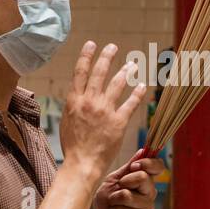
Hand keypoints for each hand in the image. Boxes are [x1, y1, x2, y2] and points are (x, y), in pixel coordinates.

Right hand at [60, 43, 146, 189]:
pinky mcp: (119, 122)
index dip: (86, 56)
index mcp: (74, 101)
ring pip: (117, 84)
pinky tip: (143, 85)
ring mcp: (105, 111)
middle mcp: (89, 102)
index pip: (80, 72)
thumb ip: (73, 106)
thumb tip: (76, 96)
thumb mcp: (66, 122)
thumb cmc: (73, 147)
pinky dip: (138, 93)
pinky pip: (131, 103)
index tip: (92, 44)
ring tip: (132, 64)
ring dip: (125, 71)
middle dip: (107, 57)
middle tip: (113, 47)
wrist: (81, 164)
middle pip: (99, 72)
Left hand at [91, 149, 163, 208]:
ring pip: (130, 196)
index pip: (158, 167)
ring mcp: (147, 208)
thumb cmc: (106, 204)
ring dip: (115, 200)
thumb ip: (128, 168)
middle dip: (125, 182)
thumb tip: (143, 151)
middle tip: (117, 190)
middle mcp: (149, 194)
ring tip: (113, 206)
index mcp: (144, 182)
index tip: (135, 166)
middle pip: (144, 178)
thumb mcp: (113, 181)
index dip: (149, 163)